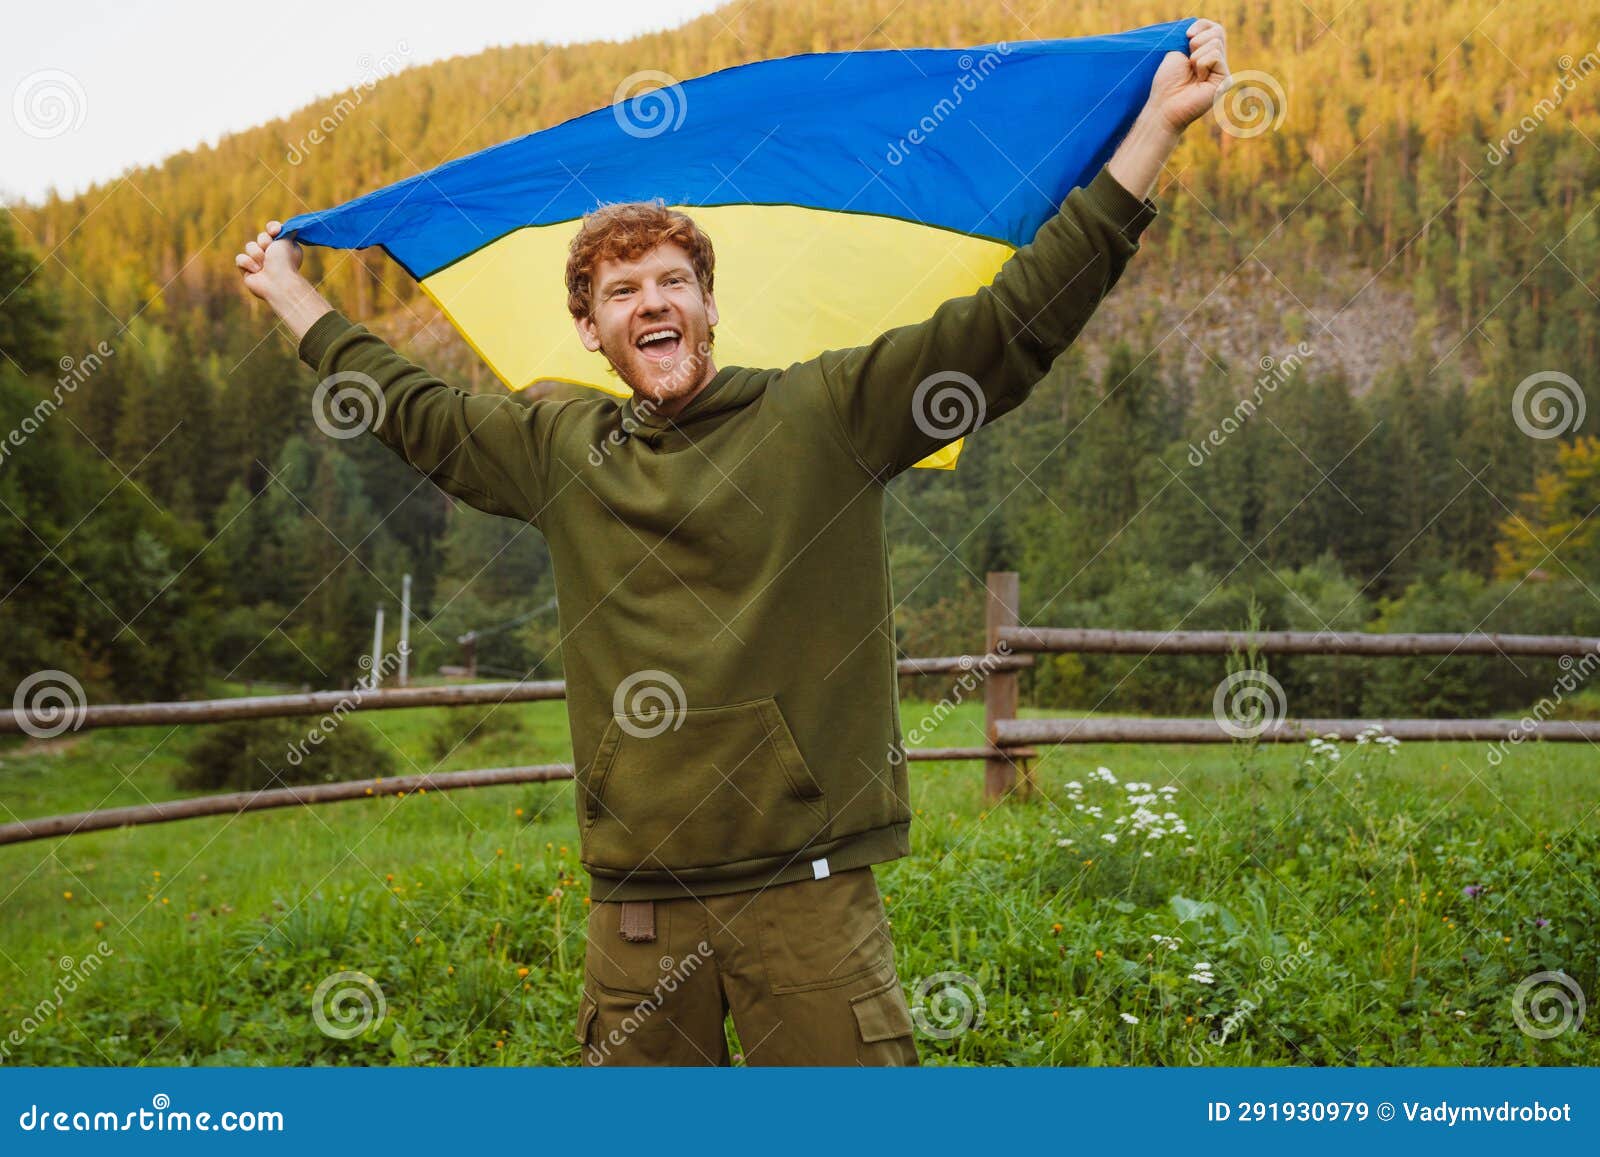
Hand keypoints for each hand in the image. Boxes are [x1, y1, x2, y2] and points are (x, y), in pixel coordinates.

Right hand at [234, 221, 304, 302]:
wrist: (278, 282)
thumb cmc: (285, 262)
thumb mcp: (288, 241)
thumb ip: (287, 231)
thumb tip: (288, 227)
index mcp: (283, 246)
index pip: (272, 229)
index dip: (272, 228)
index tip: (275, 231)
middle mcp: (272, 253)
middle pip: (260, 237)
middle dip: (264, 242)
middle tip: (271, 252)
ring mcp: (259, 261)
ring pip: (249, 246)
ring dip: (257, 254)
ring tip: (265, 265)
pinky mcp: (247, 270)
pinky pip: (240, 258)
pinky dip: (248, 264)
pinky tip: (257, 271)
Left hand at [1148, 18, 1229, 134]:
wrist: (1165, 105)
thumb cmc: (1167, 82)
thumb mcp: (1177, 51)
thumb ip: (1193, 38)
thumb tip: (1202, 28)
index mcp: (1207, 53)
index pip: (1214, 27)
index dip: (1200, 26)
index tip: (1186, 36)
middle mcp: (1217, 61)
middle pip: (1218, 32)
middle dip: (1196, 42)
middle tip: (1188, 62)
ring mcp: (1222, 70)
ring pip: (1215, 43)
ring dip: (1196, 57)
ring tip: (1192, 74)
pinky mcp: (1225, 79)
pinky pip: (1215, 56)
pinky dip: (1201, 65)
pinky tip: (1199, 80)